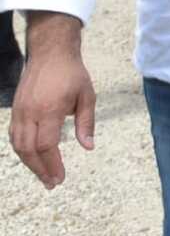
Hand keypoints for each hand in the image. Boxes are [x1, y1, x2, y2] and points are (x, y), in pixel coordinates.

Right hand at [9, 13, 96, 189]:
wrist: (50, 52)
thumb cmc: (72, 73)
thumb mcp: (87, 95)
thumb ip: (87, 122)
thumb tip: (88, 147)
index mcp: (50, 110)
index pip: (46, 145)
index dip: (52, 164)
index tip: (60, 177)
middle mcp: (30, 112)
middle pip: (29, 150)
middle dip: (40, 170)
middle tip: (52, 183)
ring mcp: (20, 111)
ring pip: (18, 145)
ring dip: (30, 163)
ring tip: (43, 175)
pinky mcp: (16, 109)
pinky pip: (14, 135)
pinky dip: (22, 150)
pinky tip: (33, 157)